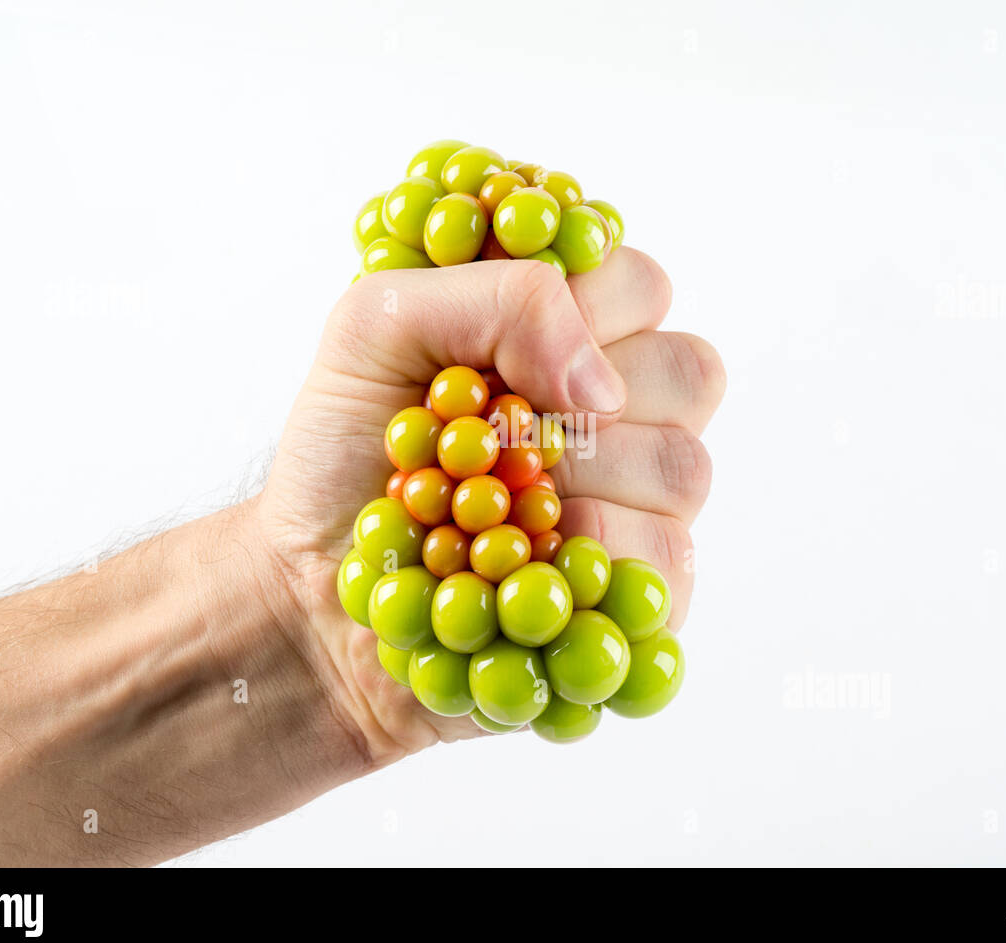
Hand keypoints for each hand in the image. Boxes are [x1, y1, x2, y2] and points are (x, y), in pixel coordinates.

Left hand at [250, 252, 724, 764]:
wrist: (315, 590)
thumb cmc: (344, 456)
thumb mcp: (377, 331)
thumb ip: (493, 298)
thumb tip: (602, 383)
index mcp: (567, 335)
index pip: (642, 287)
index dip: (589, 312)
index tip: (503, 357)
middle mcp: (619, 413)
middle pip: (691, 372)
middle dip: (586, 408)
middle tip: (505, 436)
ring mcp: (638, 505)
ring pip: (685, 468)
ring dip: (582, 486)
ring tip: (499, 507)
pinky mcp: (637, 593)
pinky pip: (666, 561)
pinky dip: (586, 558)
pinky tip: (527, 561)